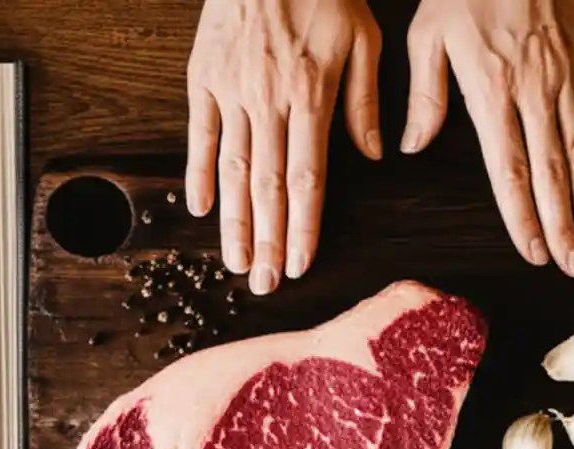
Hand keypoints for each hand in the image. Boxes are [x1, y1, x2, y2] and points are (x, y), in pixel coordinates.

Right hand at [185, 0, 381, 294]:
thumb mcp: (364, 37)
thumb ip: (365, 100)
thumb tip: (372, 155)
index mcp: (311, 95)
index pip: (308, 177)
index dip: (302, 226)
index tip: (298, 263)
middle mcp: (268, 101)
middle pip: (268, 186)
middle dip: (266, 241)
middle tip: (263, 285)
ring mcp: (231, 91)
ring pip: (234, 169)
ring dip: (234, 221)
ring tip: (234, 263)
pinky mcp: (204, 78)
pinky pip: (200, 134)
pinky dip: (200, 173)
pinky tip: (203, 208)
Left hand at [402, 0, 573, 277]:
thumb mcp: (426, 35)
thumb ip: (424, 95)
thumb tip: (411, 146)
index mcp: (491, 91)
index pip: (509, 169)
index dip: (523, 216)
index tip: (533, 253)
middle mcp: (534, 91)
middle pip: (552, 172)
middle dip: (564, 226)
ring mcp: (566, 76)